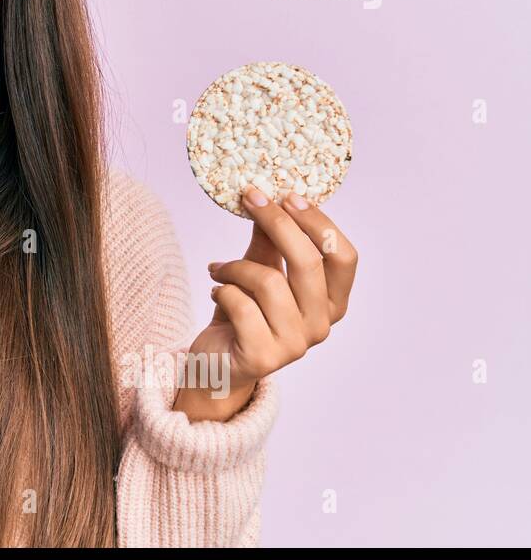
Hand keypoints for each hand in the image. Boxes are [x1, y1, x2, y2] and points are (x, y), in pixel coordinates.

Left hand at [173, 185, 358, 421]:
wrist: (217, 364)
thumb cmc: (243, 314)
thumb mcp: (260, 272)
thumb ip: (270, 241)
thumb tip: (269, 196)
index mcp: (332, 302)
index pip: (343, 256)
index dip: (319, 223)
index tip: (288, 196)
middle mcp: (321, 326)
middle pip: (309, 262)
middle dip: (278, 223)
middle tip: (250, 199)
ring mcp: (295, 345)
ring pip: (269, 282)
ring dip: (236, 266)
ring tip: (219, 269)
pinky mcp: (263, 358)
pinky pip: (242, 306)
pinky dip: (223, 290)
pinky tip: (216, 291)